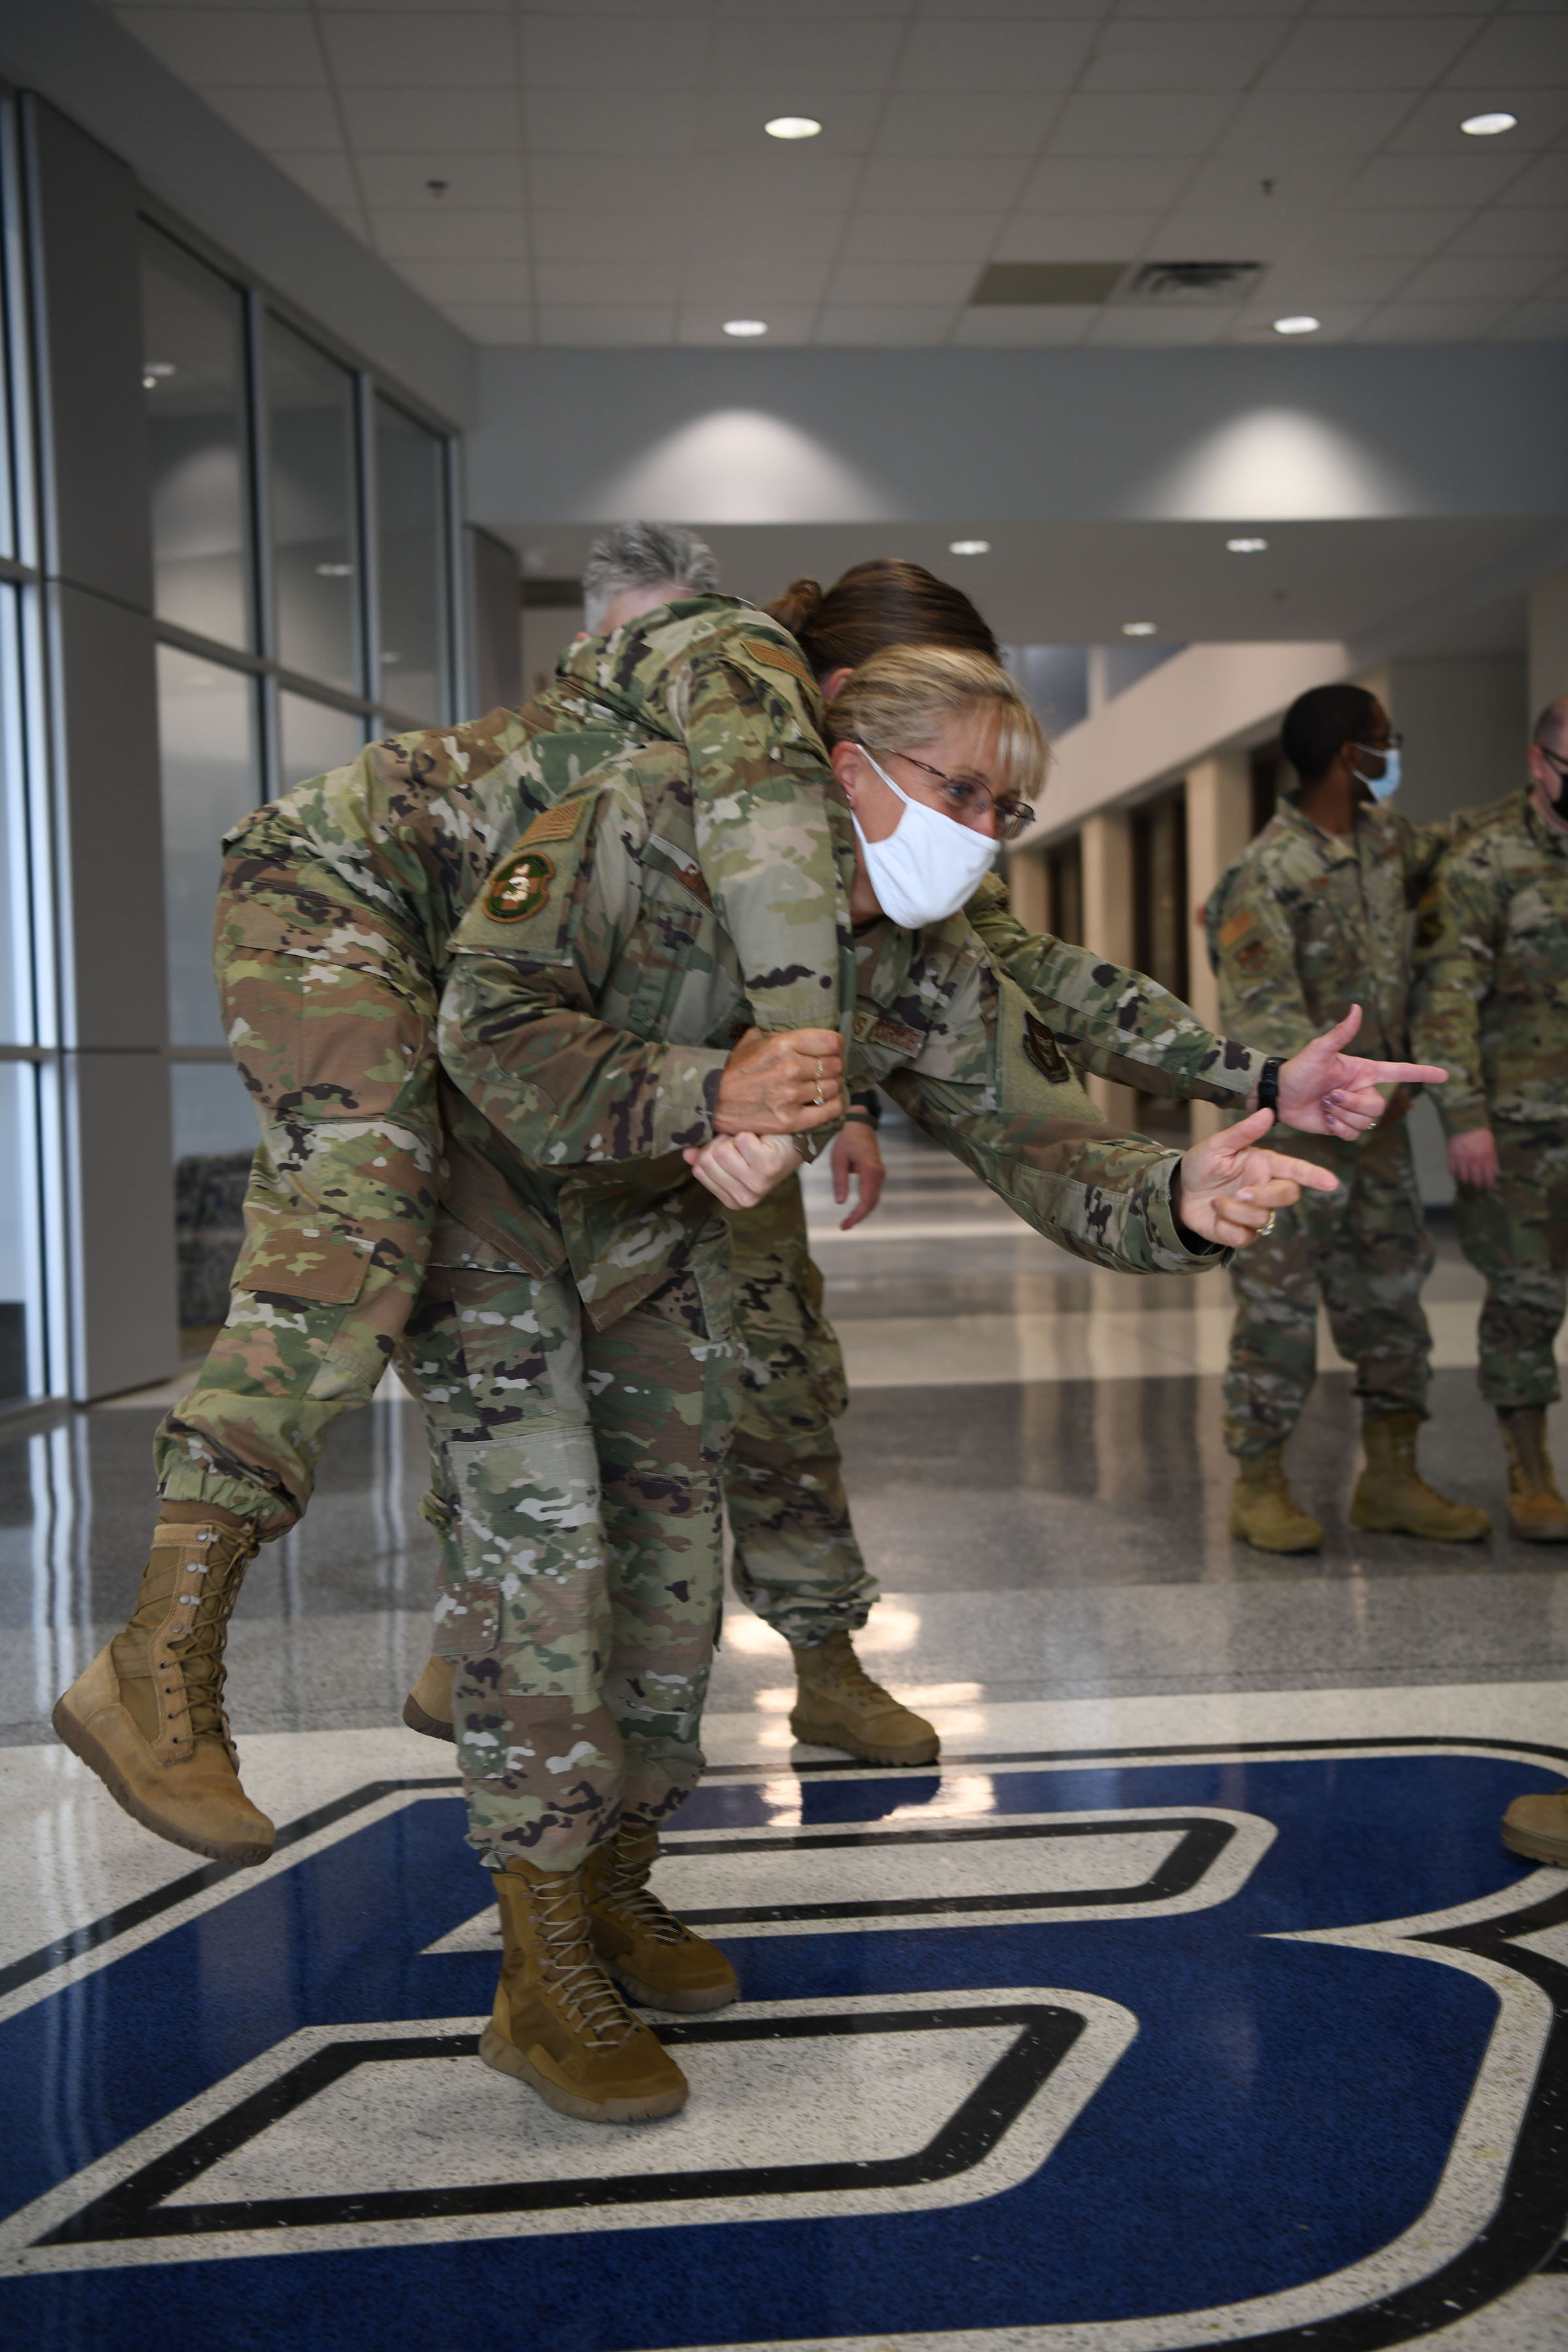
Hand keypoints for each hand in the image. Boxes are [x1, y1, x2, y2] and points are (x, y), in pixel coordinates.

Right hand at [683, 1132, 802, 1211]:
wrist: (795, 1139)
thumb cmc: (761, 1146)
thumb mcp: (730, 1155)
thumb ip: (705, 1156)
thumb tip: (687, 1153)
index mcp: (731, 1200)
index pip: (699, 1169)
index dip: (711, 1150)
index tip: (732, 1150)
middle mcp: (744, 1198)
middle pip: (708, 1159)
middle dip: (722, 1143)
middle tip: (744, 1145)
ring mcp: (756, 1185)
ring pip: (722, 1150)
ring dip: (735, 1138)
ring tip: (753, 1143)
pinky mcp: (768, 1168)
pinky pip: (741, 1141)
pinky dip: (749, 1133)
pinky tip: (762, 1141)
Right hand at [714, 1026, 844, 1136]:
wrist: (713, 1102)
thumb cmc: (735, 1069)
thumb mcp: (754, 1040)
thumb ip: (780, 1034)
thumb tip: (805, 1033)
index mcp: (784, 1044)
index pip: (832, 1042)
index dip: (835, 1045)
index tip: (831, 1049)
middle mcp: (791, 1069)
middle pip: (835, 1065)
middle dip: (834, 1065)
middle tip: (827, 1069)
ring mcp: (792, 1096)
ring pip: (833, 1086)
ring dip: (832, 1085)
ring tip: (824, 1085)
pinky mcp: (791, 1120)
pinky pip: (830, 1110)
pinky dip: (835, 1104)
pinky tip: (829, 1100)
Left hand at [830, 1119, 884, 1230]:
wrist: (860, 1124)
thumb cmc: (847, 1140)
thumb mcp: (838, 1160)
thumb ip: (840, 1181)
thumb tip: (840, 1203)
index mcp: (870, 1171)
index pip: (866, 1201)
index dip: (856, 1216)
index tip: (845, 1225)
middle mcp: (879, 1175)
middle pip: (872, 1203)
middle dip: (859, 1216)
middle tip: (844, 1226)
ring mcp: (880, 1174)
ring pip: (874, 1199)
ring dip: (863, 1211)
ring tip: (848, 1220)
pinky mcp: (877, 1173)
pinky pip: (873, 1193)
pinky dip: (866, 1203)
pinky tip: (856, 1209)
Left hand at [1177, 1107, 1339, 1248]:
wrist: (1178, 1192)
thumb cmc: (1201, 1165)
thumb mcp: (1216, 1145)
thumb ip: (1242, 1132)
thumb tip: (1267, 1112)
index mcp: (1264, 1165)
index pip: (1295, 1170)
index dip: (1314, 1176)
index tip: (1332, 1182)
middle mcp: (1265, 1188)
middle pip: (1287, 1195)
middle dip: (1264, 1196)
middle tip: (1238, 1193)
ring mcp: (1257, 1212)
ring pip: (1262, 1218)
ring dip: (1233, 1211)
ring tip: (1215, 1201)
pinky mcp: (1243, 1232)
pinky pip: (1244, 1237)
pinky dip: (1225, 1228)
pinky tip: (1215, 1217)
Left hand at [1275, 1005, 1447, 1137]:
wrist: (1278, 1095)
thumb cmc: (1298, 1070)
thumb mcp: (1319, 1050)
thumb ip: (1340, 1033)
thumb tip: (1356, 1007)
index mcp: (1362, 1071)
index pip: (1399, 1072)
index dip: (1422, 1073)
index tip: (1445, 1075)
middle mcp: (1361, 1090)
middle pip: (1378, 1106)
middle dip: (1353, 1103)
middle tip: (1329, 1096)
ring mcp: (1352, 1110)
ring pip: (1366, 1122)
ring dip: (1343, 1115)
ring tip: (1324, 1105)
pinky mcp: (1342, 1127)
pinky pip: (1354, 1135)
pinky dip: (1340, 1129)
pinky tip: (1325, 1119)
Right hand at [1447, 1128, 1499, 1189]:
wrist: (1464, 1121)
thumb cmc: (1480, 1132)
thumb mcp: (1491, 1144)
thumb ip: (1493, 1158)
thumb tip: (1495, 1171)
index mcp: (1486, 1157)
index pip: (1488, 1176)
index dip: (1488, 1183)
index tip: (1488, 1185)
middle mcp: (1474, 1161)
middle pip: (1476, 1179)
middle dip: (1477, 1184)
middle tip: (1477, 1185)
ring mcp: (1462, 1160)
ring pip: (1463, 1177)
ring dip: (1466, 1179)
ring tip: (1467, 1179)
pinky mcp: (1451, 1157)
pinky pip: (1452, 1171)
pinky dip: (1455, 1173)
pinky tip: (1457, 1172)